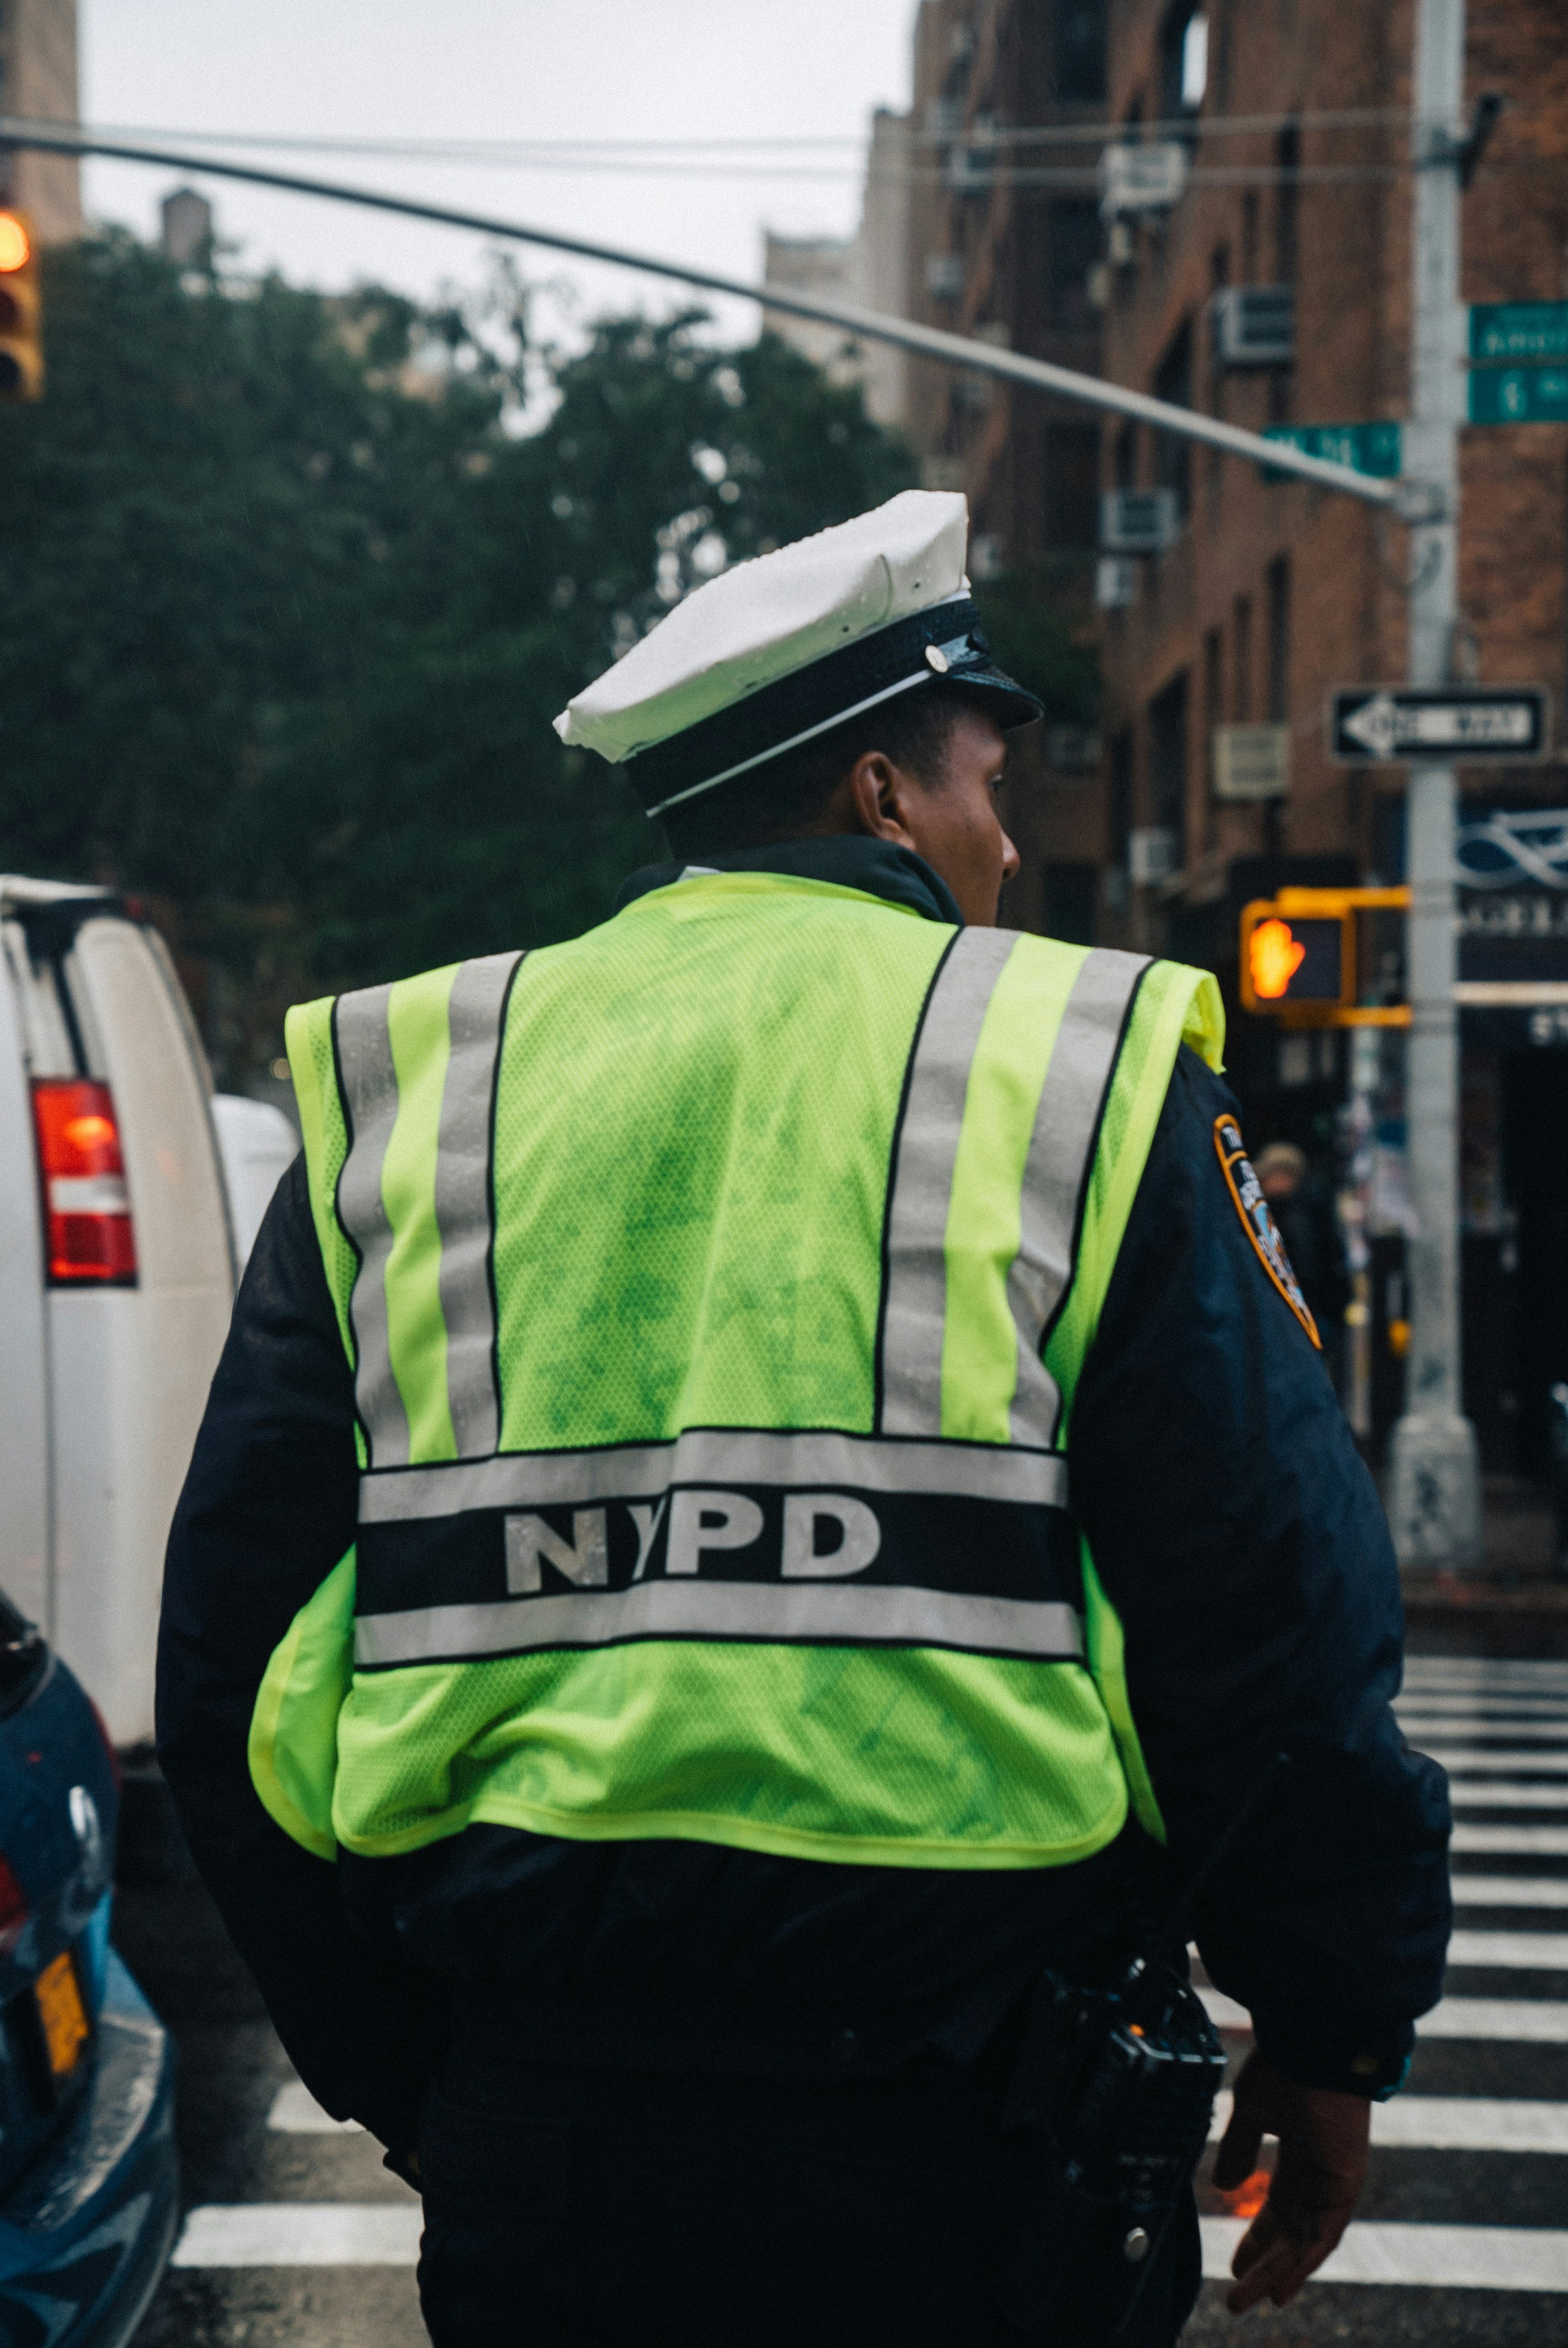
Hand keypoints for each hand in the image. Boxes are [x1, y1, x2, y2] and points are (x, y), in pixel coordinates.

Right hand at [1211, 2050, 1370, 2313]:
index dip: (1257, 2235)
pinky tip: (1282, 2288)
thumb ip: (1239, 2149)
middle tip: (1239, 2292)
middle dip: (1265, 2261)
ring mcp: (1333, 2178)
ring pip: (1305, 2240)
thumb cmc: (1285, 2065)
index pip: (1278, 2204)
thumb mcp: (1251, 2111)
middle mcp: (1318, 2169)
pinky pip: (1323, 2237)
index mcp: (1297, 2147)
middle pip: (1290, 2229)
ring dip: (1279, 2272)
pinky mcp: (1344, 2184)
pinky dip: (1303, 2265)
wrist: (1318, 2043)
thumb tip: (1226, 2188)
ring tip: (1252, 2301)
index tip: (1236, 2262)